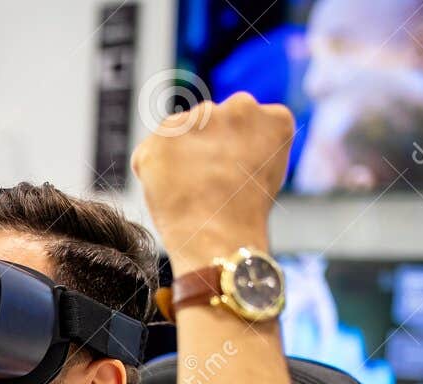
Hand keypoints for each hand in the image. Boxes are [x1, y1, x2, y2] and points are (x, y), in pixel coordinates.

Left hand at [131, 92, 293, 268]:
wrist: (219, 237)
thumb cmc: (242, 218)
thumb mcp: (265, 174)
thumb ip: (249, 148)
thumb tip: (225, 145)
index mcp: (274, 117)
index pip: (244, 125)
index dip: (231, 154)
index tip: (230, 177)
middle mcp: (242, 106)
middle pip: (210, 122)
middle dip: (202, 147)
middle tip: (205, 185)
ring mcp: (204, 117)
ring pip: (179, 133)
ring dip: (176, 157)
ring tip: (188, 192)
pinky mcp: (166, 133)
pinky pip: (148, 153)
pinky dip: (150, 174)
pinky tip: (169, 194)